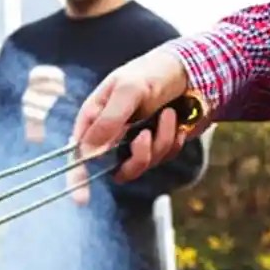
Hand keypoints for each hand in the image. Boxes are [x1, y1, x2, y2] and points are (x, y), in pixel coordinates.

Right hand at [72, 47, 196, 182]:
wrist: (191, 71)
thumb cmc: (152, 72)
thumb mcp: (128, 90)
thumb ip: (108, 121)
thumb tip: (87, 153)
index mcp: (95, 117)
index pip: (79, 153)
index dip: (77, 178)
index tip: (81, 199)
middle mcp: (111, 133)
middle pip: (112, 167)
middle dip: (136, 156)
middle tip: (145, 136)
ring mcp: (133, 141)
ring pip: (141, 165)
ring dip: (159, 143)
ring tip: (168, 115)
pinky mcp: (156, 145)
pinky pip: (161, 158)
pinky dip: (171, 141)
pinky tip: (176, 121)